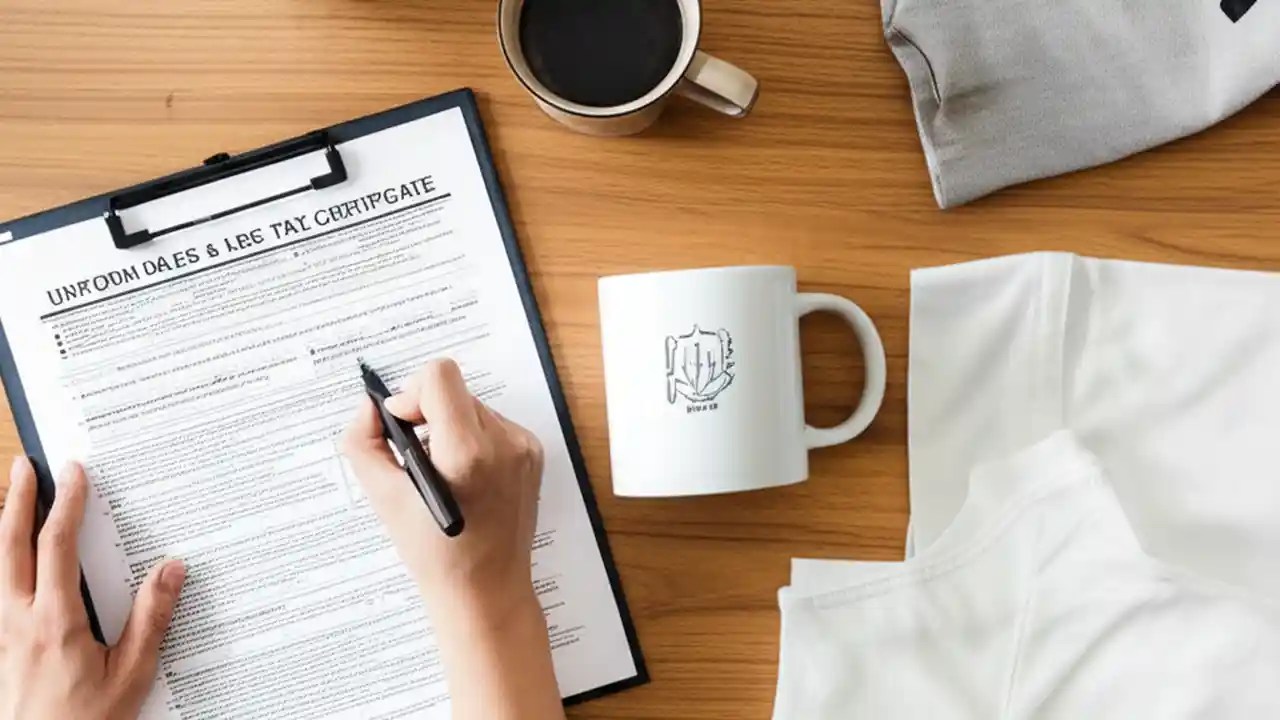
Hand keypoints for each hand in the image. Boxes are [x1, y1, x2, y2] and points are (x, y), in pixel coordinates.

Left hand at [0, 458, 185, 719]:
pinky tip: (10, 563)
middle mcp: (16, 622)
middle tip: (26, 466)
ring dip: (1, 528)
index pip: (56, 548)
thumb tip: (170, 569)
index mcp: (54, 623)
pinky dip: (0, 565)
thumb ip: (150, 620)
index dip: (65, 506)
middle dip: (17, 500)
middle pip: (9, 546)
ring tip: (10, 500)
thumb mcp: (130, 676)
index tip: (74, 473)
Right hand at [341, 358, 545, 620]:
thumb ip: (364, 443)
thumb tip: (371, 408)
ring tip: (443, 475)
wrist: (486, 590)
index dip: (410, 393)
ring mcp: (523, 447)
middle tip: (416, 457)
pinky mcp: (532, 453)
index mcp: (468, 452)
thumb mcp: (384, 499)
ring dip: (449, 429)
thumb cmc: (436, 555)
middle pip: (454, 391)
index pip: (440, 376)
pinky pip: (493, 425)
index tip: (402, 425)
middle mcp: (504, 443)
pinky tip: (465, 479)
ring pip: (472, 406)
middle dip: (427, 415)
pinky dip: (471, 441)